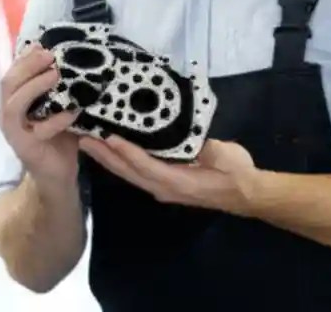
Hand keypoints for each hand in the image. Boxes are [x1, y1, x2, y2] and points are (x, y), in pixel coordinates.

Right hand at [0, 44, 81, 186]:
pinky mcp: (26, 148)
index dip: (24, 57)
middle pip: (8, 83)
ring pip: (14, 104)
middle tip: (49, 55)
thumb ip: (56, 88)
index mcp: (13, 101)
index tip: (42, 44)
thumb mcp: (56, 107)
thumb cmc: (58, 138)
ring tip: (54, 74)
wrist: (57, 175)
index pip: (12, 73)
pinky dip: (57, 119)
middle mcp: (8, 114)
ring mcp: (14, 132)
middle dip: (27, 65)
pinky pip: (39, 129)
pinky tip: (73, 111)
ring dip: (34, 86)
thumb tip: (64, 59)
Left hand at [80, 135, 261, 216]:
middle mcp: (165, 188)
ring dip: (109, 160)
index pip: (147, 166)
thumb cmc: (237, 172)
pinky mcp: (165, 183)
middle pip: (129, 172)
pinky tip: (110, 151)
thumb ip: (207, 149)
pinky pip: (137, 173)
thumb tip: (191, 137)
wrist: (247, 193)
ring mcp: (163, 188)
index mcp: (179, 182)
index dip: (127, 152)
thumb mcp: (225, 156)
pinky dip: (121, 162)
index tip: (108, 138)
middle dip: (105, 156)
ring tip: (88, 143)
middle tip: (83, 138)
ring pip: (130, 174)